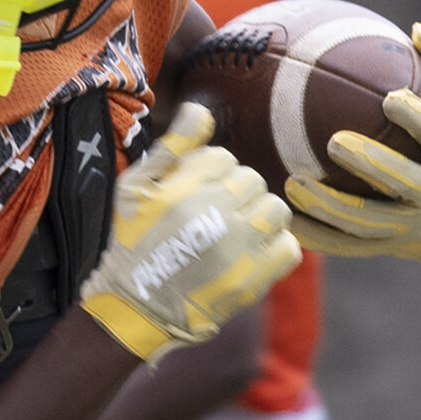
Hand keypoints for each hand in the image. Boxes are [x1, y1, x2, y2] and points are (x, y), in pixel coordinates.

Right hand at [81, 103, 301, 359]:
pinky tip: (249, 255)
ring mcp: (237, 250)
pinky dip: (275, 248)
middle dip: (234, 193)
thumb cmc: (131, 245)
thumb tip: (201, 109)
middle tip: (212, 217)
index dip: (209, 174)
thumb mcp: (133, 188)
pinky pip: (289, 248)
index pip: (223, 157)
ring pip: (275, 209)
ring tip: (234, 233)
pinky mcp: (252, 281)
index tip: (195, 194)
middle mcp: (214, 215)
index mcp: (184, 189)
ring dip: (258, 217)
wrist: (134, 310)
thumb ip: (171, 148)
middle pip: (252, 180)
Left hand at [284, 23, 420, 263]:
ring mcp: (413, 229)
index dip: (419, 120)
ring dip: (329, 207)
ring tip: (293, 183)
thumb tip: (419, 30)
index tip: (391, 98)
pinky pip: (349, 246)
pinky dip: (318, 237)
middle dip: (370, 165)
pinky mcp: (391, 247)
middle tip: (334, 142)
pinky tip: (286, 220)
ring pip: (368, 223)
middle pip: (404, 184)